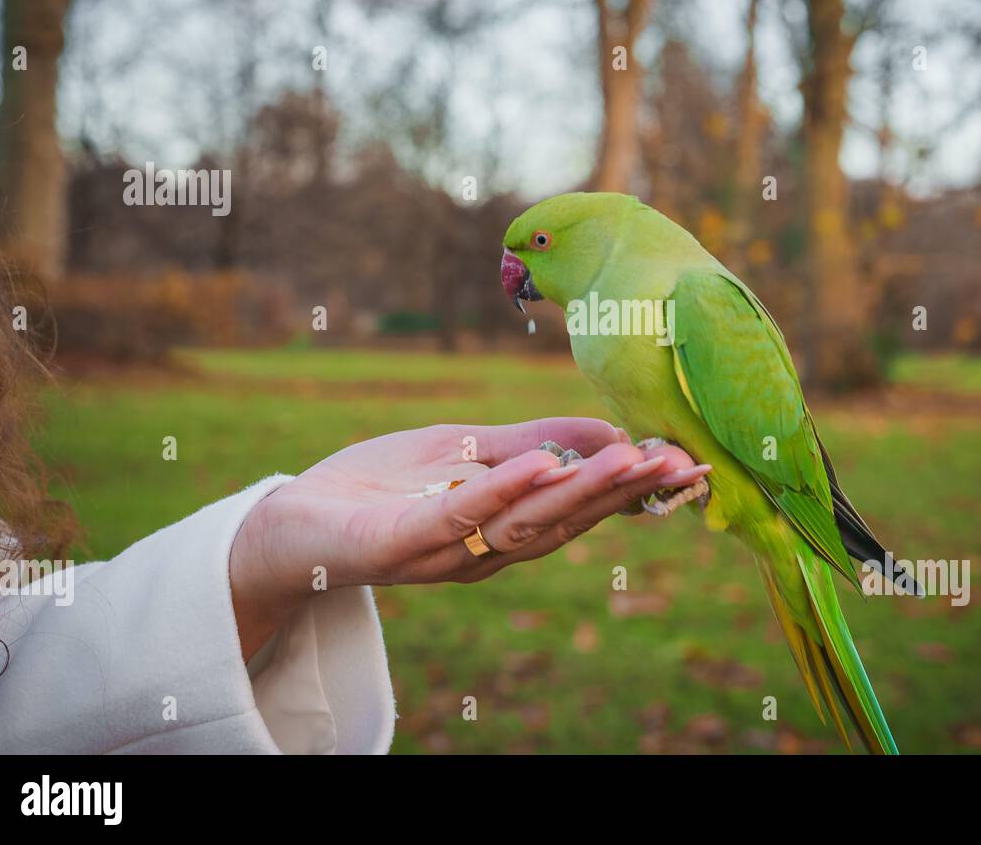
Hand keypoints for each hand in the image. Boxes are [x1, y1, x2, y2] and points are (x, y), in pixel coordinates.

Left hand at [228, 418, 709, 657]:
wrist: (291, 522)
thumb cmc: (383, 483)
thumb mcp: (467, 450)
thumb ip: (533, 440)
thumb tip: (610, 429)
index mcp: (507, 527)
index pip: (581, 507)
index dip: (635, 488)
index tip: (689, 462)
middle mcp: (487, 550)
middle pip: (565, 519)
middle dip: (624, 491)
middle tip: (680, 462)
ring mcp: (445, 551)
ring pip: (523, 522)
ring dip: (579, 491)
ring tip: (630, 459)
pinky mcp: (398, 543)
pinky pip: (457, 516)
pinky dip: (501, 492)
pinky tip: (538, 465)